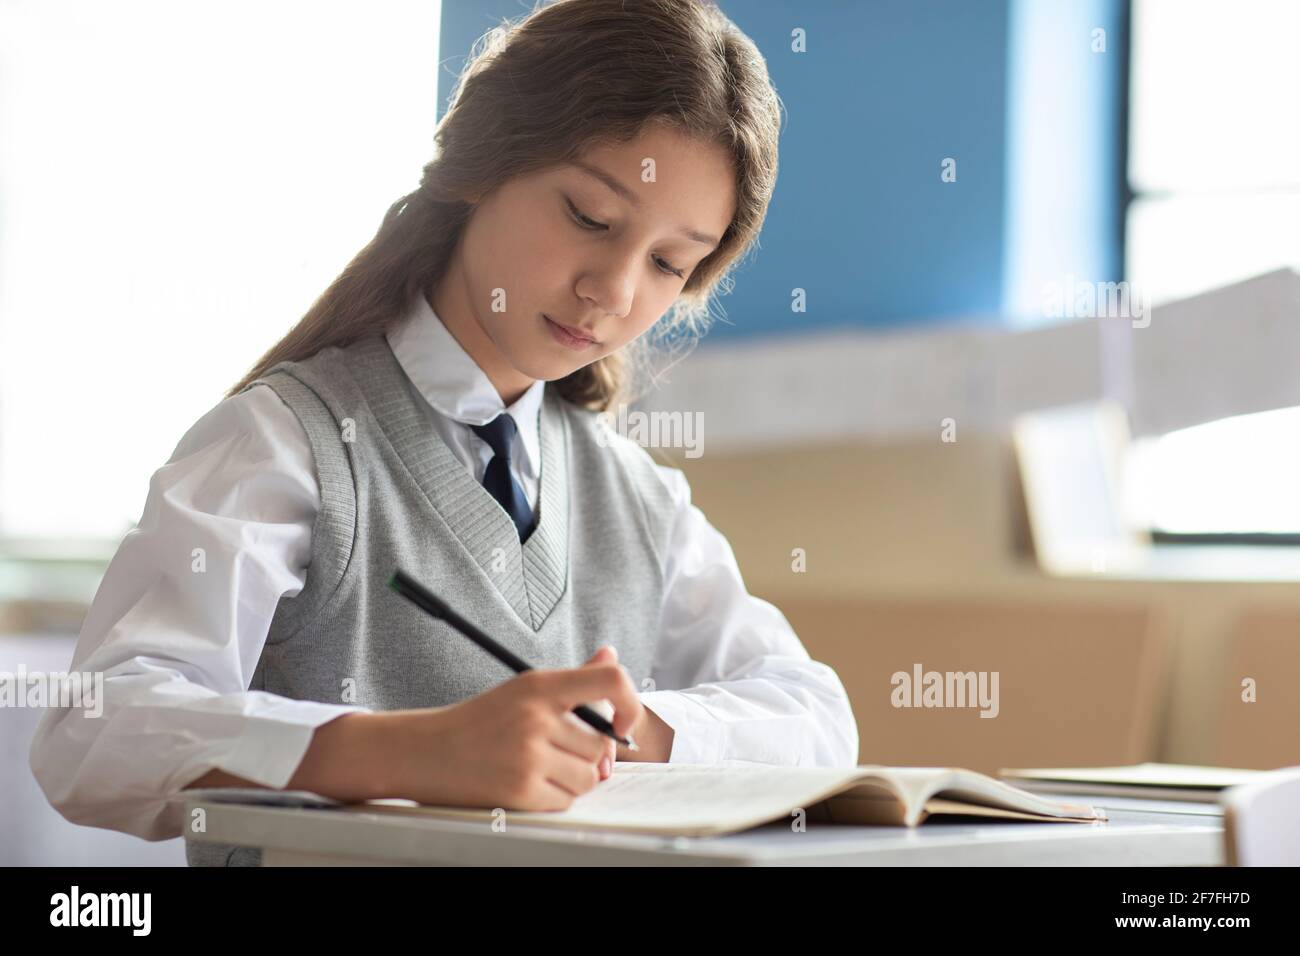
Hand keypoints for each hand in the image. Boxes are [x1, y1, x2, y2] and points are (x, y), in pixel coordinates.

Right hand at [382, 644, 640, 810]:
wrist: (426, 752)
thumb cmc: (480, 721)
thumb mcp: (524, 689)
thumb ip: (575, 677)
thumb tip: (612, 656)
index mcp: (540, 685)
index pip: (610, 681)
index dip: (630, 704)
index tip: (622, 723)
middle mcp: (536, 716)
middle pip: (602, 745)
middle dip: (588, 755)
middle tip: (559, 752)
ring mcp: (528, 755)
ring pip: (589, 776)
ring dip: (573, 779)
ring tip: (541, 767)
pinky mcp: (520, 790)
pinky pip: (566, 800)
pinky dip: (555, 798)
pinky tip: (529, 783)